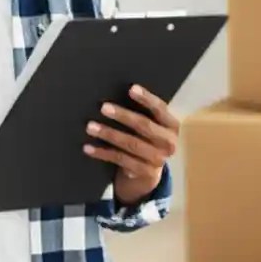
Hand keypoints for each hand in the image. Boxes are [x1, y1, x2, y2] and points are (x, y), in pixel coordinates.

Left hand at [83, 85, 178, 205]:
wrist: (148, 171)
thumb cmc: (146, 139)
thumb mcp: (151, 126)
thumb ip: (142, 112)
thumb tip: (115, 93)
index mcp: (172, 126)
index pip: (160, 109)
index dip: (146, 99)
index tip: (131, 88)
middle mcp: (169, 143)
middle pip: (144, 126)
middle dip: (123, 116)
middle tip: (103, 107)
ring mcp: (158, 160)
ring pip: (131, 144)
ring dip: (109, 134)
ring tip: (90, 127)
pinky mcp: (145, 173)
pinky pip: (120, 160)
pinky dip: (103, 153)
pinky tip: (88, 147)